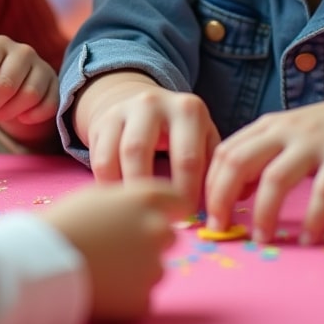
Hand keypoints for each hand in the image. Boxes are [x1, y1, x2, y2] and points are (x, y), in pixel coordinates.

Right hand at [40, 180, 183, 322]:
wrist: (42, 264)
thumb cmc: (63, 224)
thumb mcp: (95, 196)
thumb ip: (127, 199)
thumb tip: (143, 209)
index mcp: (145, 200)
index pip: (177, 200)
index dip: (171, 209)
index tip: (168, 216)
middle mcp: (156, 231)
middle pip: (170, 237)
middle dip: (151, 242)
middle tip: (120, 248)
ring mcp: (152, 268)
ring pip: (156, 270)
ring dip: (138, 271)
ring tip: (104, 270)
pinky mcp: (141, 301)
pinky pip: (141, 299)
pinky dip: (126, 298)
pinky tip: (103, 291)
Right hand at [71, 72, 219, 214]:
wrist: (141, 103)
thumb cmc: (181, 135)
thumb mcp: (203, 140)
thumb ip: (213, 169)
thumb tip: (224, 207)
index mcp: (189, 110)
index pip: (187, 159)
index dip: (184, 194)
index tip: (184, 218)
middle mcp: (154, 103)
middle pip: (140, 152)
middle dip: (143, 192)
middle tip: (151, 219)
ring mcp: (124, 110)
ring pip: (115, 156)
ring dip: (123, 191)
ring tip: (133, 215)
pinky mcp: (102, 122)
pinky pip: (99, 160)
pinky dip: (107, 186)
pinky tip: (118, 203)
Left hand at [203, 83, 323, 244]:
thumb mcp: (292, 135)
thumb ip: (263, 157)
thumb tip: (234, 192)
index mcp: (270, 125)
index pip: (226, 152)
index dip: (210, 183)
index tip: (207, 212)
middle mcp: (287, 130)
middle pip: (239, 162)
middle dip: (222, 198)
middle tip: (219, 227)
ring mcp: (316, 143)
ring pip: (276, 180)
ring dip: (264, 214)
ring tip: (262, 239)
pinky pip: (322, 194)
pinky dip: (312, 219)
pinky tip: (308, 237)